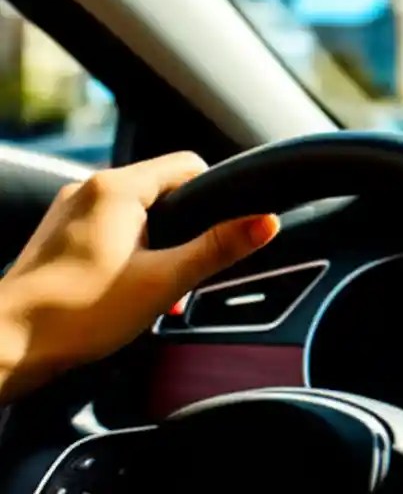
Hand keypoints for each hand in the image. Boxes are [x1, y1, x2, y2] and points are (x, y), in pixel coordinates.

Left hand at [0, 152, 278, 400]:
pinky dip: (127, 254)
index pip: (188, 166)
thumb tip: (267, 221)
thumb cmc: (78, 314)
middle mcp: (89, 190)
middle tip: (182, 274)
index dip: (214, 198)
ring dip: (154, 246)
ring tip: (152, 289)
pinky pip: (108, 230)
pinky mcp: (56, 236)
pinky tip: (124, 291)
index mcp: (117, 189)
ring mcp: (68, 212)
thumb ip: (219, 248)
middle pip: (162, 192)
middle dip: (183, 231)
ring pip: (135, 214)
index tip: (220, 234)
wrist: (6, 345)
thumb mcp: (164, 281)